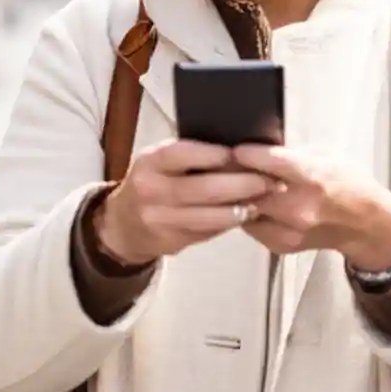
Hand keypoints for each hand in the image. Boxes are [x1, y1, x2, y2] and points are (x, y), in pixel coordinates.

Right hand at [96, 139, 283, 265]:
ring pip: (208, 216)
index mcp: (150, 162)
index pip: (182, 154)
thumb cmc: (151, 182)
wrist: (121, 224)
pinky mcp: (170, 242)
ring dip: (241, 208)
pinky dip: (229, 223)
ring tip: (263, 199)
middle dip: (241, 185)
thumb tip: (237, 149)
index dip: (213, 154)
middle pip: (203, 189)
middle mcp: (151, 191)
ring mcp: (159, 220)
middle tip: (269, 180)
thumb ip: (189, 155)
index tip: (241, 153)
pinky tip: (247, 214)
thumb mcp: (159, 161)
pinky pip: (206, 232)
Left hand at [232, 145, 390, 271]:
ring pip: (244, 209)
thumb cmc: (349, 183)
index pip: (272, 163)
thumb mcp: (327, 154)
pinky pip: (250, 225)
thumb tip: (261, 148)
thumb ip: (293, 153)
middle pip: (251, 188)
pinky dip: (247, 212)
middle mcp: (299, 206)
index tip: (235, 150)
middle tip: (225, 164)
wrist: (366, 225)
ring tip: (234, 182)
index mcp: (314, 177)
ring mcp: (289, 230)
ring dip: (237, 195)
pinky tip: (252, 202)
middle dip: (235, 175)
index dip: (248, 155)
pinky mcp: (280, 245)